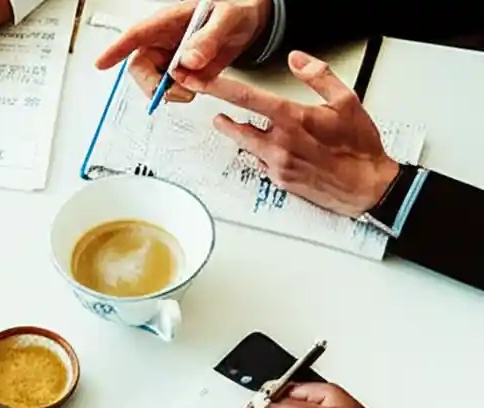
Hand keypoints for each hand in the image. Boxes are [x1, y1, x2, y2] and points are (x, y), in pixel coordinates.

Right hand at [96, 0, 270, 103]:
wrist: (250, 23)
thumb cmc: (235, 10)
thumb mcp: (228, 17)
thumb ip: (209, 38)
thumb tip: (190, 60)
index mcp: (168, 21)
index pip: (136, 35)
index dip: (116, 50)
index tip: (101, 64)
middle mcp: (164, 42)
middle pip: (140, 68)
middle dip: (154, 84)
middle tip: (177, 91)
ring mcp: (171, 60)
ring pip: (155, 82)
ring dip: (172, 91)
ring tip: (196, 85)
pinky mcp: (182, 74)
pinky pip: (174, 89)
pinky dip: (186, 93)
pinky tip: (201, 83)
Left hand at [176, 51, 398, 215]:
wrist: (366, 184)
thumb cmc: (359, 146)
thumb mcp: (346, 101)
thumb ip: (318, 76)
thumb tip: (297, 59)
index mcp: (294, 119)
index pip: (247, 99)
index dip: (221, 89)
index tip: (204, 82)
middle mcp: (281, 143)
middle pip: (237, 127)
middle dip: (221, 117)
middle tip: (211, 108)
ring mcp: (278, 164)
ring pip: (246, 145)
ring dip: (235, 133)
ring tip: (226, 123)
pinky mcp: (279, 180)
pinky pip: (260, 163)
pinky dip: (259, 153)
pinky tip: (264, 148)